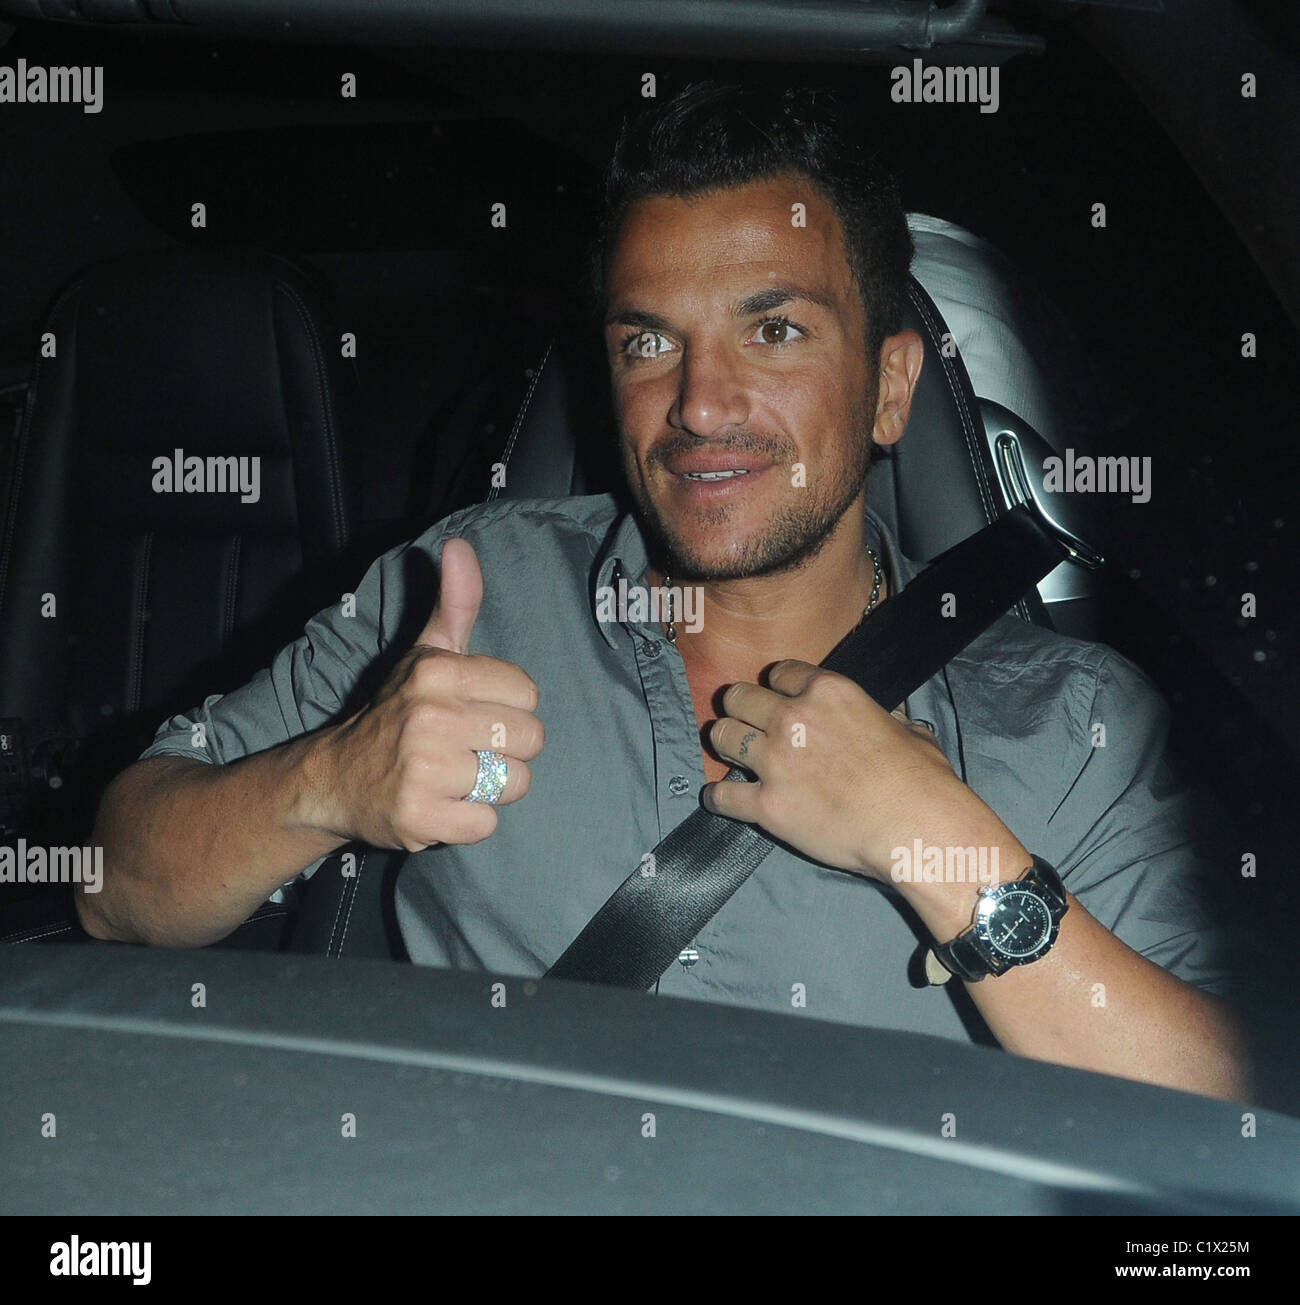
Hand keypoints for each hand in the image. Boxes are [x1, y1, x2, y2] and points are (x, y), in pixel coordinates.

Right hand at [312, 537, 543, 851]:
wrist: (332, 779)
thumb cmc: (395, 711)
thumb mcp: (425, 651)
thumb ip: (455, 603)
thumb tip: (460, 545)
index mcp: (437, 672)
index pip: (528, 695)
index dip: (508, 708)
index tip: (474, 713)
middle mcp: (429, 717)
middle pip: (530, 740)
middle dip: (506, 750)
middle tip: (466, 750)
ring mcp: (423, 770)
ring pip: (514, 783)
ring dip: (491, 787)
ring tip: (454, 777)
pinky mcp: (421, 818)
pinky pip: (488, 822)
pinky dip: (470, 821)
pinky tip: (442, 804)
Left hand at [701, 659, 1001, 880]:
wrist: (916, 828)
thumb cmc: (922, 781)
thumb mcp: (907, 730)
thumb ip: (883, 720)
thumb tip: (889, 722)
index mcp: (828, 691)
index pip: (781, 672)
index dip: (777, 686)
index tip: (777, 698)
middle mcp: (793, 718)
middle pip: (740, 697)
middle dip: (740, 707)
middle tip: (744, 721)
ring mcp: (775, 761)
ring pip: (722, 735)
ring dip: (724, 743)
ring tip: (730, 753)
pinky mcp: (766, 805)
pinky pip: (722, 796)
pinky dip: (717, 798)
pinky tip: (718, 799)